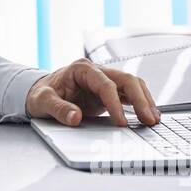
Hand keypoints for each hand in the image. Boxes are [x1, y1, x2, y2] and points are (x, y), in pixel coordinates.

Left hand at [25, 58, 159, 127]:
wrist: (37, 92)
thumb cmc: (39, 94)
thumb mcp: (41, 102)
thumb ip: (58, 109)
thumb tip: (75, 118)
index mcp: (81, 69)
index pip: (105, 84)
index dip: (115, 103)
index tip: (121, 122)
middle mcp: (96, 72)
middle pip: (126, 80)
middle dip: (140, 99)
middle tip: (149, 119)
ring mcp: (104, 80)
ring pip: (132, 85)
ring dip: (144, 101)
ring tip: (153, 120)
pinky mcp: (108, 92)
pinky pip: (129, 95)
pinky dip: (140, 104)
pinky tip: (149, 116)